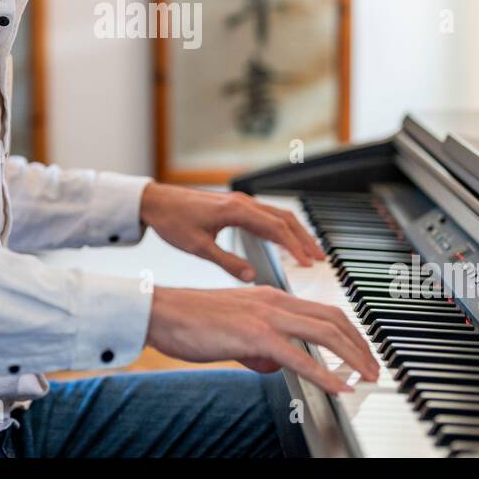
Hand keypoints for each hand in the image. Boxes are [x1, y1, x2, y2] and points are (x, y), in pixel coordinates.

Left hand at [139, 183, 323, 281]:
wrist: (156, 202)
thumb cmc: (174, 222)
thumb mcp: (199, 247)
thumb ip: (227, 262)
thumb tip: (252, 277)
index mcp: (237, 211)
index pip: (277, 229)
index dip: (296, 247)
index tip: (309, 264)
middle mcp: (243, 203)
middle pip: (284, 220)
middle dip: (304, 239)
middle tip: (321, 259)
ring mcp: (240, 203)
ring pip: (278, 216)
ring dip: (296, 233)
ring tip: (311, 252)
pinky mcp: (235, 206)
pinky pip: (267, 216)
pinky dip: (282, 229)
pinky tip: (287, 242)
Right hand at [146, 286, 379, 393]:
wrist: (162, 311)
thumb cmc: (190, 320)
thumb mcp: (233, 331)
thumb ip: (258, 347)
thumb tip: (276, 364)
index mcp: (270, 296)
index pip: (322, 310)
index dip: (349, 331)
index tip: (361, 351)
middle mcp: (274, 301)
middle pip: (333, 318)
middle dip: (361, 344)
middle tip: (374, 367)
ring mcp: (266, 316)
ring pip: (325, 332)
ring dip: (353, 356)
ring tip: (367, 376)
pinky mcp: (254, 336)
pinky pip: (299, 357)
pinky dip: (325, 373)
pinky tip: (339, 386)